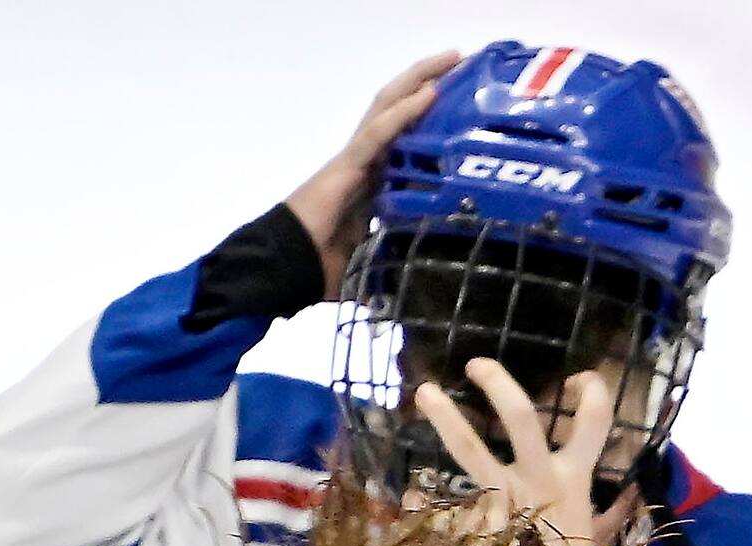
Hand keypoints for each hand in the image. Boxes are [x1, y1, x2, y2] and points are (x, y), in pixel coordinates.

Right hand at [286, 49, 459, 261]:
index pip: (406, 137)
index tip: (465, 103)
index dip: (432, 116)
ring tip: (451, 59)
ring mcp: (356, 157)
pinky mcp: (347, 163)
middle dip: (430, 80)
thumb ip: (394, 263)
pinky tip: (428, 94)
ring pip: (390, 106)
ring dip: (421, 79)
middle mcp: (367, 160)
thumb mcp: (372, 263)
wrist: (286, 268)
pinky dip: (404, 112)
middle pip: (399, 108)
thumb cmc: (319, 267)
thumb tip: (418, 281)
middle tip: (463, 59)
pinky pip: (379, 131)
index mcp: (374, 181)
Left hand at [414, 356, 618, 545]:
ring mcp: (502, 502)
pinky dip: (423, 505)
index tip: (578, 379)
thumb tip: (633, 497)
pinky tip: (412, 498)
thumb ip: (609, 518)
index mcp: (572, 482)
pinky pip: (441, 509)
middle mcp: (537, 482)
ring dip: (446, 416)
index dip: (591, 390)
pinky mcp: (473, 528)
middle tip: (476, 365)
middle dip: (499, 383)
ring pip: (471, 449)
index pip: (595, 421)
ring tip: (426, 393)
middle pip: (521, 417)